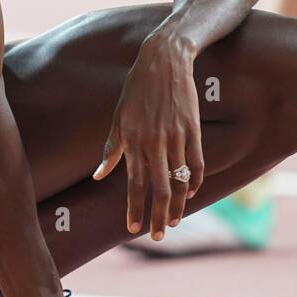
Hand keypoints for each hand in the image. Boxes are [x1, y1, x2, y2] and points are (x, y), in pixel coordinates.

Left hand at [93, 33, 204, 240]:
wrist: (164, 61)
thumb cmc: (137, 89)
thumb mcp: (118, 117)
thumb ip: (111, 148)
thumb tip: (99, 175)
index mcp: (133, 140)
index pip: (134, 184)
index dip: (134, 208)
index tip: (133, 229)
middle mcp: (154, 142)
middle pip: (158, 189)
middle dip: (157, 216)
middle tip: (157, 235)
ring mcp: (176, 136)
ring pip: (179, 180)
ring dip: (176, 205)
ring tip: (173, 220)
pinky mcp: (193, 129)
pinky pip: (197, 163)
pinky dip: (195, 182)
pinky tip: (190, 193)